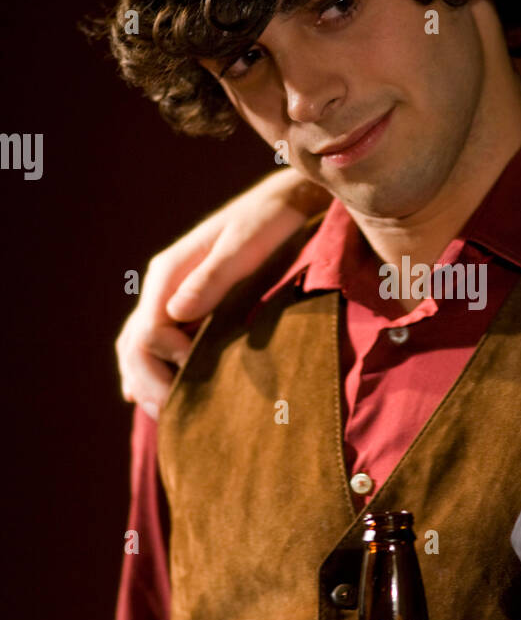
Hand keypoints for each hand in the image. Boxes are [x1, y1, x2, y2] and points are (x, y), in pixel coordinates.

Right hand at [115, 169, 329, 412]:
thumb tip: (177, 315)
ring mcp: (175, 296)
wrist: (287, 202)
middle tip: (174, 417)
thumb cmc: (270, 220)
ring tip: (169, 416)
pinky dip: (158, 371)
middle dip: (149, 384)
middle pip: (135, 346)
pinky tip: (162, 397)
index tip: (195, 374)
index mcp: (169, 273)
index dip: (162, 364)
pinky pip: (162, 344)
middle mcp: (165, 286)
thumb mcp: (245, 245)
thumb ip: (213, 279)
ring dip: (150, 382)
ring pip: (142, 348)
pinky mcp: (193, 305)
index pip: (144, 333)